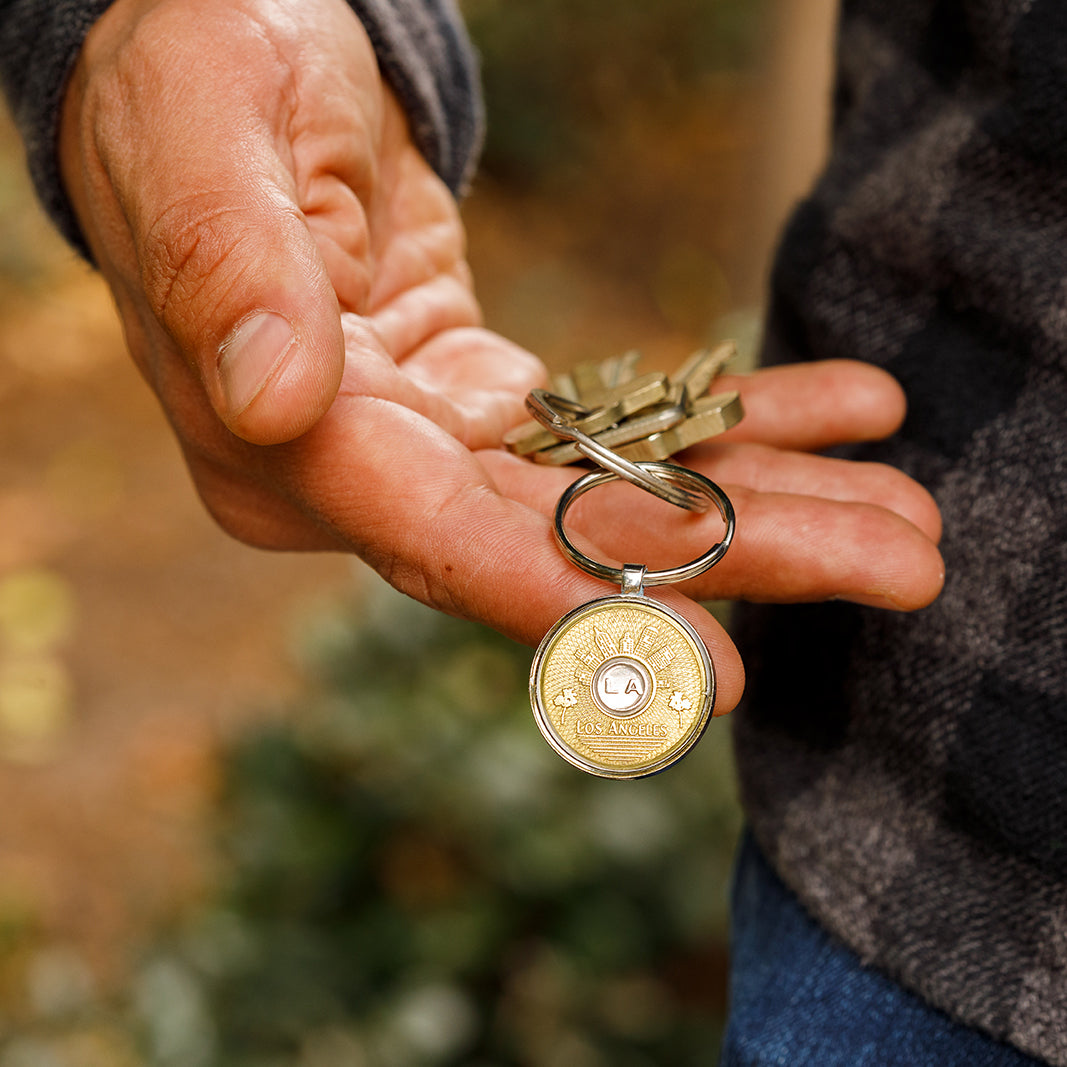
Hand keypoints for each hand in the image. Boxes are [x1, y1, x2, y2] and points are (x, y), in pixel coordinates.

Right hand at [58, 0, 942, 715]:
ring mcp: (426, 445)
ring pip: (606, 500)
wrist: (229, 54)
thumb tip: (273, 399)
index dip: (573, 605)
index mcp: (281, 443)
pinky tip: (833, 418)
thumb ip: (227, 267)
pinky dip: (722, 427)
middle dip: (731, 559)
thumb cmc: (192, 77)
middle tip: (897, 569)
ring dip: (760, 506)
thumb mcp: (201, 136)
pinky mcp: (478, 400)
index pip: (439, 545)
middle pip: (559, 542)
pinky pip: (612, 431)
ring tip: (900, 520)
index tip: (713, 665)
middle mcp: (362, 474)